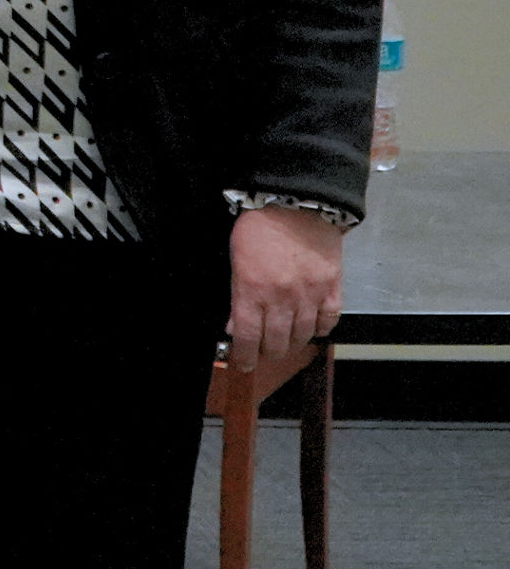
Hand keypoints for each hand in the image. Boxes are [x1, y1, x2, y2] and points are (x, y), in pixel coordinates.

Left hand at [227, 205, 343, 373]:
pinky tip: (310, 328)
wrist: (297, 204)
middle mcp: (282, 298)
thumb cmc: (259, 227)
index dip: (243, 356)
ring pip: (302, 336)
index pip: (247, 337)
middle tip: (262, 352)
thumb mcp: (235, 259)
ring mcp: (310, 295)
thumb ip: (236, 295)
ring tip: (284, 343)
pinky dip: (319, 329)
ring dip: (291, 344)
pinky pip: (328, 321)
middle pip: (276, 342)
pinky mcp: (332, 289)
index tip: (242, 364)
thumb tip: (235, 326)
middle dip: (267, 353)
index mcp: (252, 290)